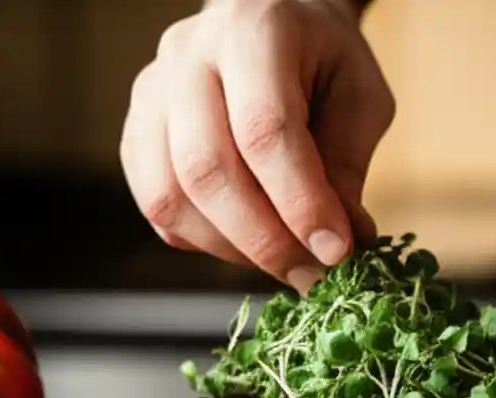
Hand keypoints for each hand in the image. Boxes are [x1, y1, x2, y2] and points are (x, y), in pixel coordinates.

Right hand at [119, 0, 394, 292]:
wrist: (271, 23)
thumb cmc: (322, 60)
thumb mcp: (360, 97)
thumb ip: (346, 165)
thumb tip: (334, 244)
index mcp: (253, 31)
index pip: (265, 129)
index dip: (300, 202)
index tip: (336, 251)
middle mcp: (188, 54)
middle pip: (207, 168)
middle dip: (264, 239)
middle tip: (312, 273)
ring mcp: (151, 91)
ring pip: (170, 195)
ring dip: (230, 248)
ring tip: (284, 261)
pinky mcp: (135, 130)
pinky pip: (156, 206)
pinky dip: (202, 241)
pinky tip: (245, 242)